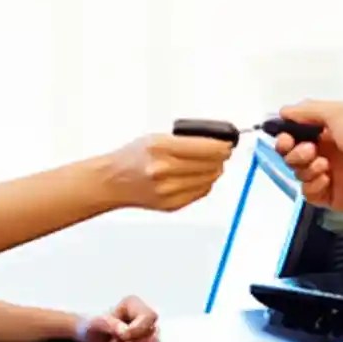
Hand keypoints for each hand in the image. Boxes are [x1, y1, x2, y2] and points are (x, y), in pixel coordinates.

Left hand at [75, 295, 159, 341]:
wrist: (84, 333)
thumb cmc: (89, 323)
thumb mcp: (96, 323)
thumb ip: (111, 325)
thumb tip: (125, 332)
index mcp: (133, 302)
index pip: (149, 316)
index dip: (138, 329)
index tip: (121, 337)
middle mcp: (143, 312)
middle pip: (154, 329)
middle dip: (136, 341)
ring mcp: (145, 325)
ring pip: (154, 340)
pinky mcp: (143, 337)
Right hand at [104, 134, 231, 210]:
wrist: (114, 180)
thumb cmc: (133, 157)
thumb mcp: (157, 137)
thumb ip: (186, 140)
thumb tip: (216, 143)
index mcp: (160, 148)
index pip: (206, 148)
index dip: (223, 146)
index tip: (228, 144)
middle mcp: (164, 170)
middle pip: (211, 165)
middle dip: (221, 158)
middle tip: (222, 152)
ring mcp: (167, 190)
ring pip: (208, 180)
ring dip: (214, 171)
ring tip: (211, 164)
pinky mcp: (171, 204)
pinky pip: (200, 193)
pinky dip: (204, 183)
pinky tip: (199, 176)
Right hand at [273, 100, 342, 212]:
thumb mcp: (339, 112)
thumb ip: (308, 110)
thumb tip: (285, 111)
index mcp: (329, 130)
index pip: (296, 132)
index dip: (285, 134)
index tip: (284, 135)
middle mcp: (327, 151)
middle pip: (292, 153)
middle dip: (291, 151)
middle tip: (306, 150)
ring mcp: (328, 174)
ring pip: (298, 172)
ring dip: (305, 166)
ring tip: (323, 164)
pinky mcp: (330, 195)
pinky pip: (308, 192)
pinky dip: (314, 185)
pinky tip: (327, 179)